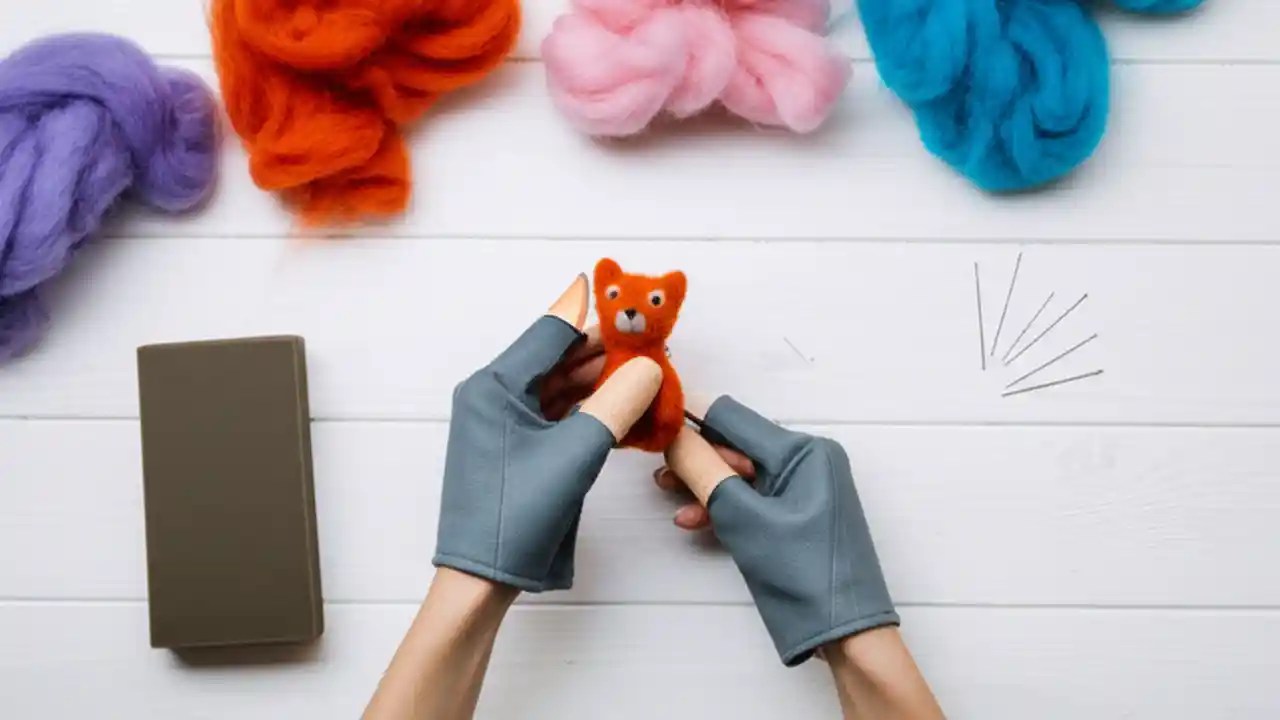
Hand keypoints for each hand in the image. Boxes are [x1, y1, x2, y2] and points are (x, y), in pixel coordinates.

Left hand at [432, 275, 662, 591]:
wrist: (481, 582)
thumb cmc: (516, 518)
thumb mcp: (577, 454)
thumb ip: (616, 404)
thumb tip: (647, 367)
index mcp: (492, 386)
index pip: (550, 332)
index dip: (591, 316)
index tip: (625, 302)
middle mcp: (490, 396)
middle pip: (554, 357)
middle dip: (603, 353)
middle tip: (649, 350)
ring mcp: (499, 423)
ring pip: (557, 387)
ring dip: (599, 383)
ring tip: (643, 380)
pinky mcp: (512, 449)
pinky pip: (554, 414)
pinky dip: (587, 410)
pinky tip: (621, 411)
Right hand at [660, 397, 898, 665]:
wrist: (846, 636)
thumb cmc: (804, 577)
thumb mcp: (743, 520)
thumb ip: (705, 473)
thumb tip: (674, 439)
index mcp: (804, 452)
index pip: (735, 419)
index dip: (692, 422)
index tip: (656, 431)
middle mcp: (809, 461)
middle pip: (738, 445)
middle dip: (697, 459)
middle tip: (660, 472)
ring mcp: (806, 489)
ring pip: (743, 474)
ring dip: (706, 485)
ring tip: (668, 495)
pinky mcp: (799, 514)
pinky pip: (755, 498)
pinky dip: (726, 506)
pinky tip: (696, 519)